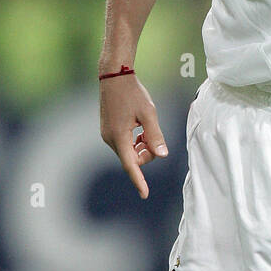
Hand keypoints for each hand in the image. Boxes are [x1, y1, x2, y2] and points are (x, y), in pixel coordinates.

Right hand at [99, 72, 167, 198]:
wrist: (114, 76)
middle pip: (133, 159)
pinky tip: (140, 128)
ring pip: (129, 152)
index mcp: (119, 137)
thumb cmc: (133, 93)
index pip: (131, 165)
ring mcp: (107, 135)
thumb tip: (162, 156)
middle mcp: (110, 139)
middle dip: (146, 153)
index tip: (145, 194)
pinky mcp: (108, 130)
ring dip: (141, 146)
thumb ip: (155, 136)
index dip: (139, 180)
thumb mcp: (149, 114)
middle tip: (153, 136)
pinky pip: (125, 144)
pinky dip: (135, 141)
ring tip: (146, 127)